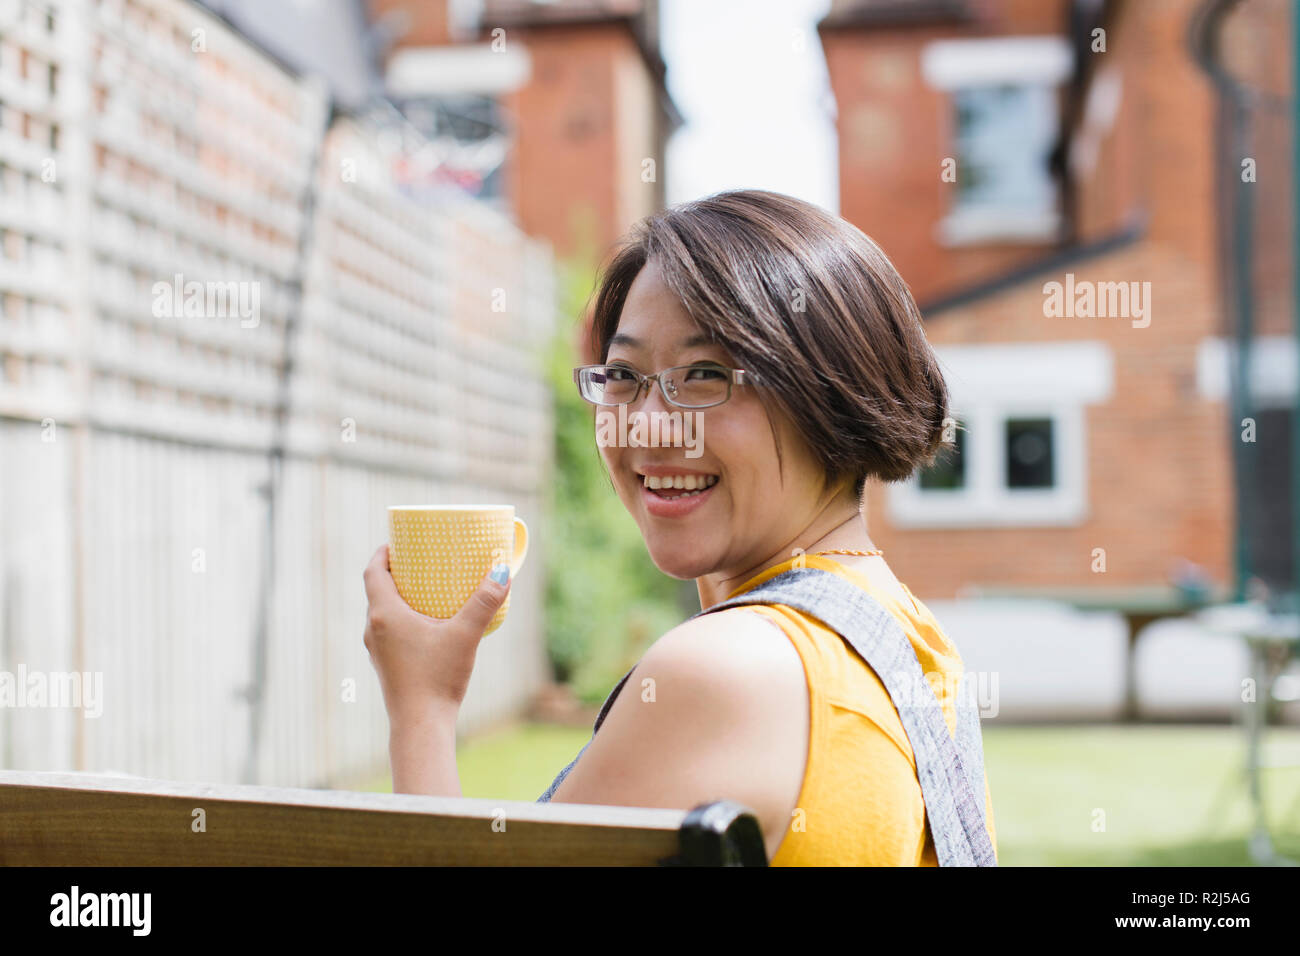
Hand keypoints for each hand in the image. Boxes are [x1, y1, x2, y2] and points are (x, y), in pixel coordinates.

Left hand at [362, 544, 510, 721]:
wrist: (421, 726)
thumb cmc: (437, 678)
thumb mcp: (465, 635)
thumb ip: (484, 603)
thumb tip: (502, 572)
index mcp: (384, 614)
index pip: (373, 571)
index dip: (383, 553)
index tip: (398, 542)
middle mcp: (373, 629)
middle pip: (377, 590)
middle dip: (395, 573)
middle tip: (418, 562)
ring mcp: (377, 650)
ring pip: (381, 613)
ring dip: (397, 597)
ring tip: (424, 590)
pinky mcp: (386, 665)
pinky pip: (388, 631)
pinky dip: (401, 619)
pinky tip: (426, 625)